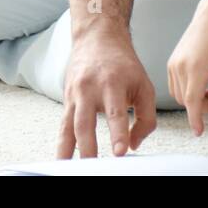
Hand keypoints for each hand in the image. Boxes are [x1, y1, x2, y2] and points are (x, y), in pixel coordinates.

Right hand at [56, 29, 156, 158]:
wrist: (98, 37)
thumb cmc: (123, 64)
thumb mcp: (144, 85)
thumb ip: (146, 117)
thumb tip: (133, 145)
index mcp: (114, 83)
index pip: (116, 112)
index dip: (118, 133)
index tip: (120, 152)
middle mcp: (91, 88)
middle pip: (86, 123)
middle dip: (88, 148)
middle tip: (93, 168)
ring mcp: (75, 93)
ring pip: (69, 126)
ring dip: (68, 151)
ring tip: (68, 170)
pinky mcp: (66, 98)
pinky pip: (63, 125)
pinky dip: (61, 144)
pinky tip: (61, 160)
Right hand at [167, 11, 207, 135]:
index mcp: (195, 68)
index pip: (192, 101)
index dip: (195, 119)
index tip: (198, 132)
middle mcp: (180, 67)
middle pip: (187, 101)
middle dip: (202, 107)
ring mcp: (173, 65)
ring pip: (179, 96)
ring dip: (194, 100)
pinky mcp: (171, 63)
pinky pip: (175, 86)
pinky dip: (187, 92)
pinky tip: (201, 83)